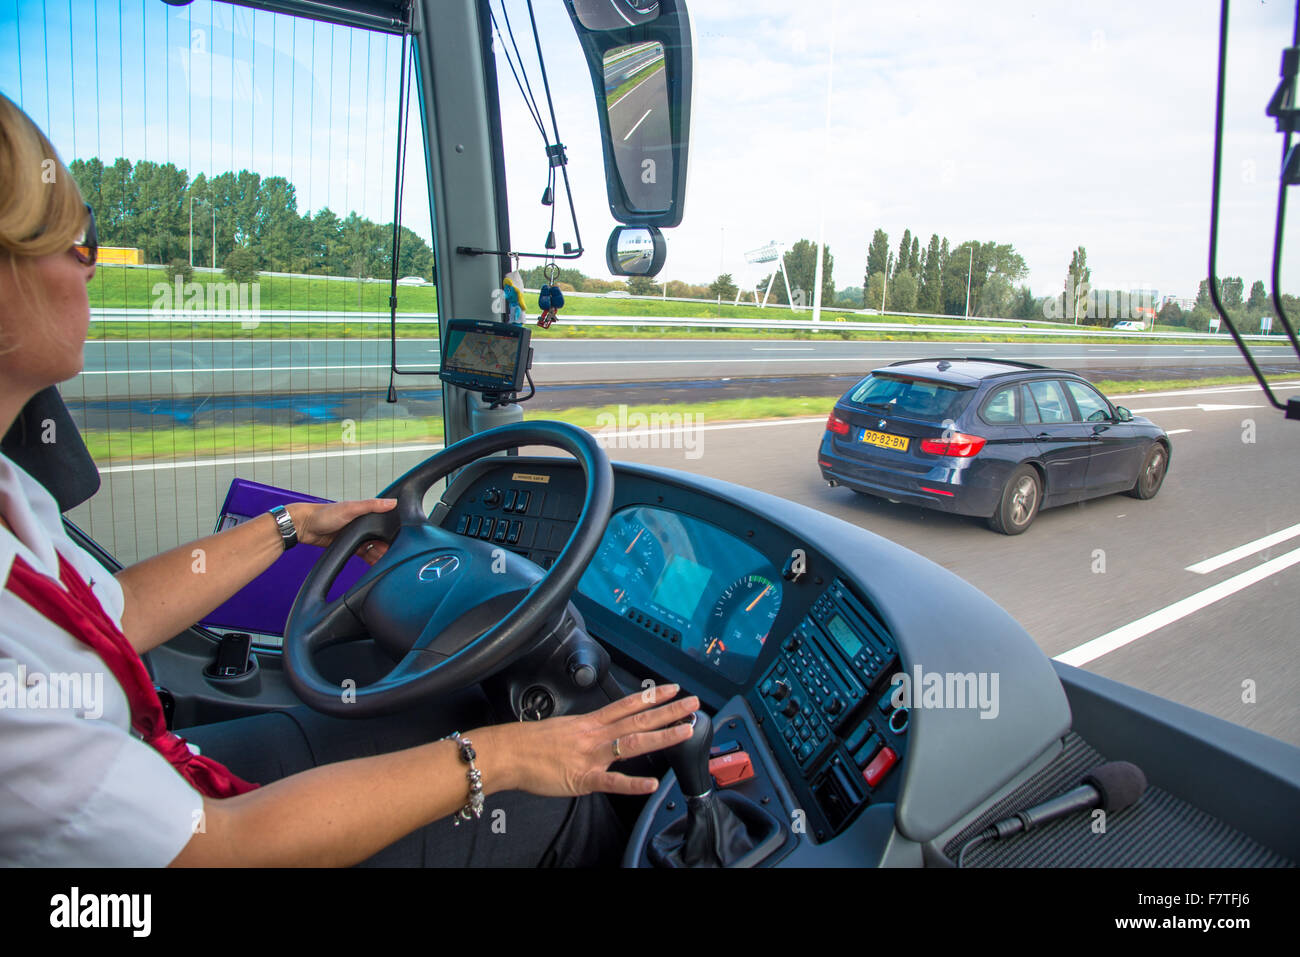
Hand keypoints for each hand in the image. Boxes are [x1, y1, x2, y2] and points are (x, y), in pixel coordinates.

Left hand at [287, 498, 396, 564]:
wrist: (304, 527)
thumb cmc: (324, 514)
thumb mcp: (350, 508)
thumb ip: (371, 505)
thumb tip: (392, 502)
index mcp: (365, 512)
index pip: (385, 521)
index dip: (393, 531)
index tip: (400, 539)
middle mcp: (362, 523)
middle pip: (381, 537)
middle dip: (387, 545)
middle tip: (391, 554)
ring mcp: (356, 535)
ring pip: (374, 547)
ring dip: (379, 554)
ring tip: (385, 561)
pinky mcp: (350, 545)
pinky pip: (365, 554)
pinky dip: (371, 559)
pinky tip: (375, 563)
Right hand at [476, 683, 700, 798]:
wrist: (507, 752)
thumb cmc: (530, 743)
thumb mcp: (564, 728)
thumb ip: (587, 732)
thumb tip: (601, 734)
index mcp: (591, 723)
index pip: (628, 705)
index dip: (653, 696)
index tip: (673, 689)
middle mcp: (596, 735)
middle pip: (639, 720)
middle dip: (668, 711)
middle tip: (693, 704)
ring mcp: (592, 756)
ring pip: (633, 743)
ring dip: (661, 736)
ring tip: (684, 731)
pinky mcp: (583, 778)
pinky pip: (612, 782)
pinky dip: (632, 784)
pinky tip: (652, 784)